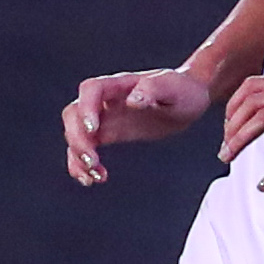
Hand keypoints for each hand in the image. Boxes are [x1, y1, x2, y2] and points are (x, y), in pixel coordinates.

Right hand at [63, 68, 214, 185]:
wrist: (189, 98)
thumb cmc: (182, 90)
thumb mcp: (173, 88)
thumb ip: (154, 90)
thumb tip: (133, 101)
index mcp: (120, 85)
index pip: (92, 89)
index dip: (86, 108)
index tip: (93, 129)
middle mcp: (106, 100)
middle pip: (74, 114)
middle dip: (78, 138)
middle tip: (92, 161)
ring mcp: (105, 117)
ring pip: (76, 133)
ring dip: (77, 155)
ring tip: (93, 176)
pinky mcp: (110, 132)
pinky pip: (87, 147)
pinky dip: (84, 163)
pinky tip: (94, 179)